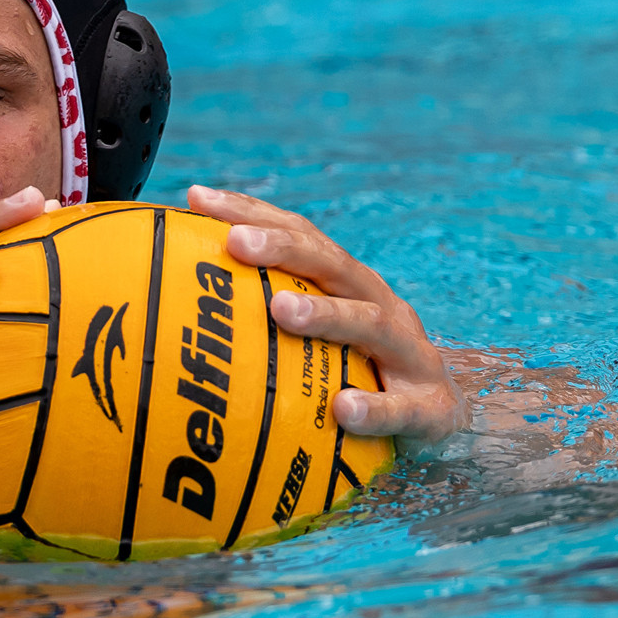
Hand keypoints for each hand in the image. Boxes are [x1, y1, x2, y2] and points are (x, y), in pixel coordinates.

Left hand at [186, 185, 466, 445]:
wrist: (443, 418)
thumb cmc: (359, 373)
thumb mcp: (316, 340)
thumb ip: (262, 319)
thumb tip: (174, 310)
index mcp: (347, 286)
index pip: (299, 237)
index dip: (250, 212)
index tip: (196, 198)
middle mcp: (379, 306)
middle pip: (332, 265)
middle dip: (284, 247)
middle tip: (235, 243)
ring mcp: (410, 354)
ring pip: (371, 324)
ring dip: (326, 315)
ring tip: (281, 310)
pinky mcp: (431, 405)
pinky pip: (402, 408)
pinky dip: (374, 408)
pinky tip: (343, 409)